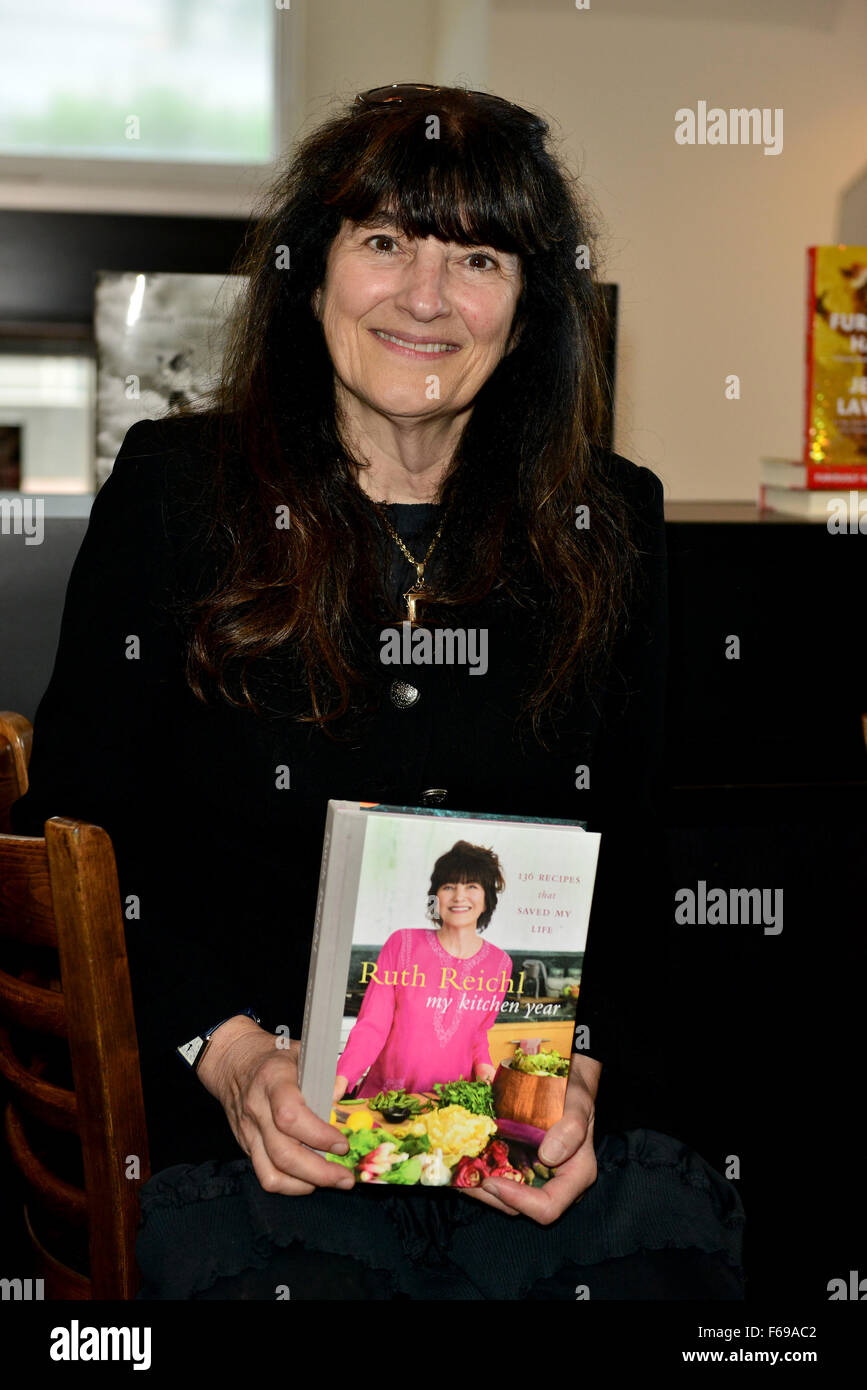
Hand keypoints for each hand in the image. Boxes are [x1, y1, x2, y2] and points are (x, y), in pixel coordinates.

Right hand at [196, 1016, 353, 1195]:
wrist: (233, 1062)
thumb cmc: (272, 1057)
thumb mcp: (301, 1052)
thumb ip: (324, 1072)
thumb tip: (341, 1090)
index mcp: (273, 1081)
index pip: (290, 1116)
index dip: (318, 1135)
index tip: (342, 1144)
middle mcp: (257, 1109)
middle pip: (283, 1153)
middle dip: (319, 1171)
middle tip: (345, 1177)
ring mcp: (249, 1131)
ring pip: (272, 1172)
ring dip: (306, 1183)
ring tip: (332, 1181)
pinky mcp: (246, 1146)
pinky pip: (265, 1175)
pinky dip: (290, 1185)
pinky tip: (309, 1180)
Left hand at [461, 1053, 600, 1222]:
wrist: (566, 1080)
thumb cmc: (574, 1092)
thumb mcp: (578, 1104)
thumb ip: (571, 1129)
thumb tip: (549, 1157)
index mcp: (576, 1175)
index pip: (548, 1206)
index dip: (519, 1201)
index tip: (491, 1181)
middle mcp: (556, 1183)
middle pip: (521, 1208)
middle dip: (490, 1196)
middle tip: (462, 1179)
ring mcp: (537, 1176)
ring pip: (506, 1197)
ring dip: (479, 1189)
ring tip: (455, 1173)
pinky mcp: (521, 1165)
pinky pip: (500, 1177)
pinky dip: (481, 1173)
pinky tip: (463, 1162)